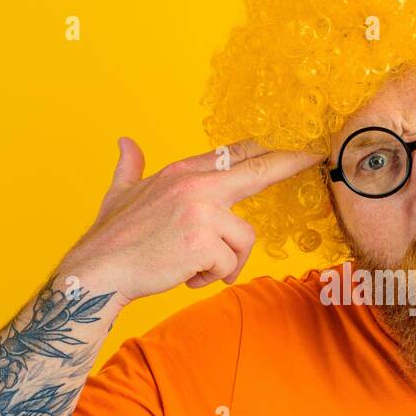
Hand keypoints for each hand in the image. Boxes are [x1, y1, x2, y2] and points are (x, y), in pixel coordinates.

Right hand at [61, 136, 325, 303]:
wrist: (96, 272)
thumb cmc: (110, 239)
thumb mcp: (119, 194)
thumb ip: (129, 167)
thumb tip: (125, 142)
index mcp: (182, 173)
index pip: (233, 153)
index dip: (266, 145)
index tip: (294, 137)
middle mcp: (196, 185)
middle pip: (258, 170)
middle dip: (292, 160)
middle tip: (319, 152)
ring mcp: (202, 211)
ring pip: (244, 240)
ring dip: (223, 262)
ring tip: (190, 265)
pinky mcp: (204, 241)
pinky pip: (229, 266)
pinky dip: (208, 278)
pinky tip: (183, 275)